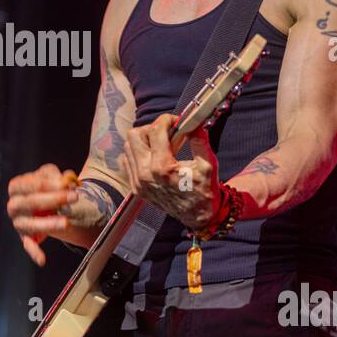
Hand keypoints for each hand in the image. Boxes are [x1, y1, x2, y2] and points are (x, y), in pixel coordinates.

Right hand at [6, 163, 78, 266]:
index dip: (51, 184)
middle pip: (31, 202)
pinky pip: (28, 245)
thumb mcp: (50, 175)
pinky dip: (34, 253)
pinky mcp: (25, 236)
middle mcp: (13, 205)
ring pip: (31, 224)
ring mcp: (18, 222)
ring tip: (66, 222)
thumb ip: (57, 176)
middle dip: (54, 199)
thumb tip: (67, 180)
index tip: (68, 184)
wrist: (43, 203)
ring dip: (49, 223)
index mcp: (16, 186)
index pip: (32, 184)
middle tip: (75, 197)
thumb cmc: (45, 187)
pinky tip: (42, 260)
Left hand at [123, 114, 220, 232]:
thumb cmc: (204, 190)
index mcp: (162, 167)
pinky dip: (138, 154)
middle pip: (135, 135)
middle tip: (166, 133)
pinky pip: (128, 161)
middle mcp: (145, 174)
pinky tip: (154, 156)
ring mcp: (138, 182)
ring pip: (128, 146)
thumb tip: (194, 121)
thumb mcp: (208, 163)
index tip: (176, 121)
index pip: (155, 130)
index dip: (166, 120)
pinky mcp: (136, 188)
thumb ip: (199, 139)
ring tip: (161, 144)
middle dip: (151, 128)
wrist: (198, 216)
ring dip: (144, 140)